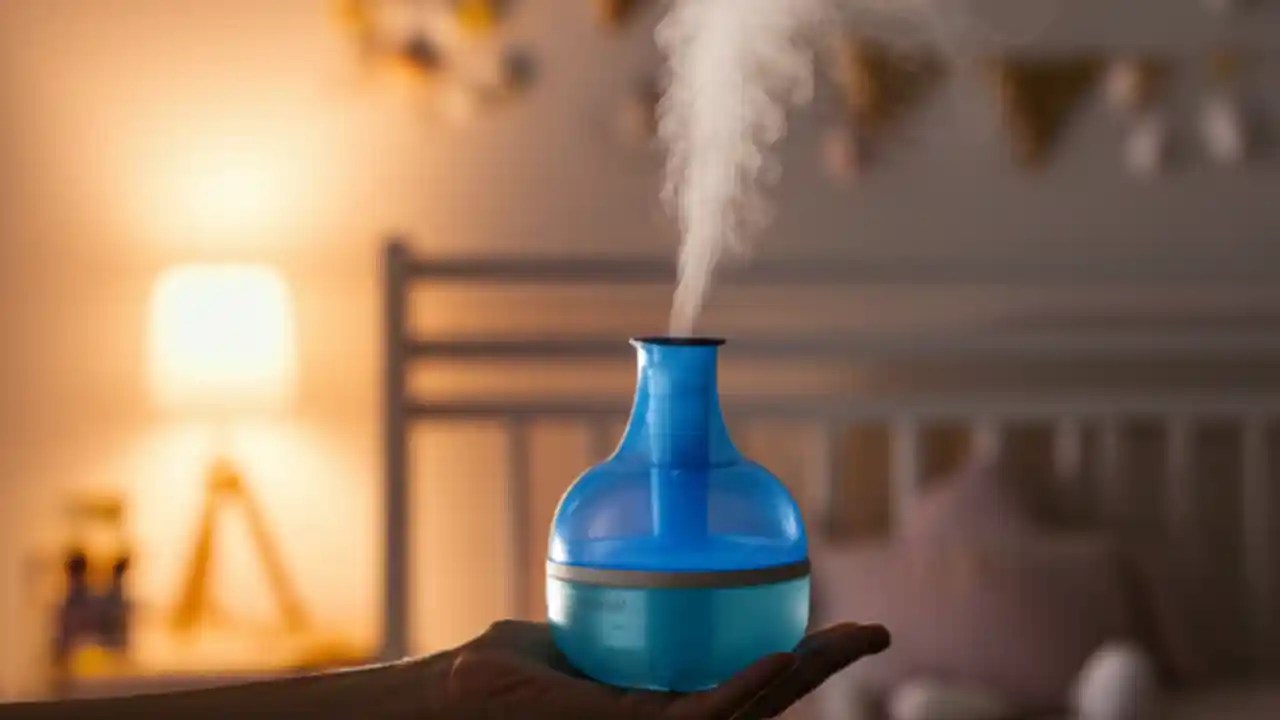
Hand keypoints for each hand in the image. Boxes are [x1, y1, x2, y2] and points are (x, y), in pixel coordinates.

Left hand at [444, 620, 890, 719]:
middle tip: (874, 632)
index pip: (738, 689)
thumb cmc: (490, 674)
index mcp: (655, 711)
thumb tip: (625, 560)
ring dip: (807, 676)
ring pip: (750, 714)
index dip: (791, 666)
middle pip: (762, 705)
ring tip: (855, 637)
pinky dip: (751, 690)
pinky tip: (784, 657)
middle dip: (822, 672)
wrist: (450, 696)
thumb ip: (596, 616)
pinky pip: (708, 719)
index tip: (834, 629)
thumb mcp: (557, 635)